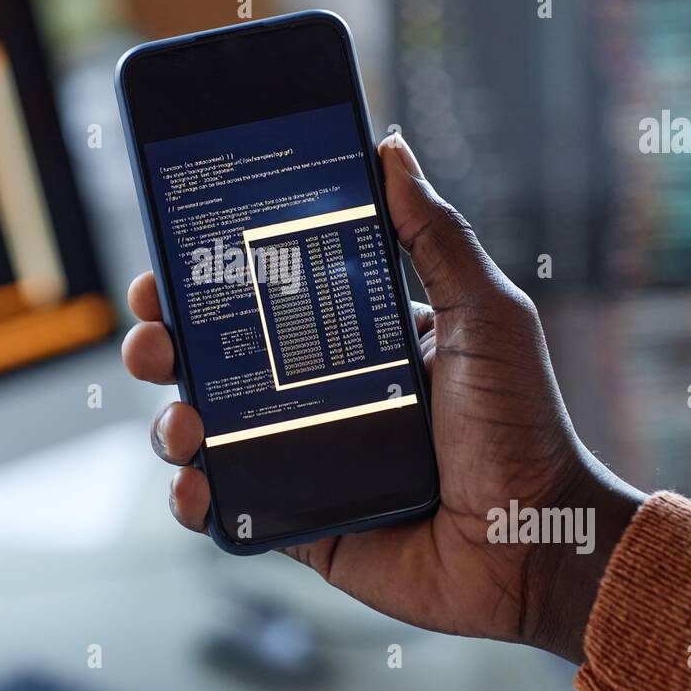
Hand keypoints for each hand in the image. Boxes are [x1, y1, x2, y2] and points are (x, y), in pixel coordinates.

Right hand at [121, 134, 644, 662]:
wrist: (536, 542)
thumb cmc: (522, 424)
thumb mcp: (485, 315)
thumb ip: (436, 237)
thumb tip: (391, 149)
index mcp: (356, 340)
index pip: (265, 298)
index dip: (210, 278)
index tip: (173, 260)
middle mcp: (320, 393)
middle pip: (218, 360)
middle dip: (167, 343)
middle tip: (154, 336)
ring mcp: (303, 456)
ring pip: (208, 431)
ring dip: (171, 421)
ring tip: (181, 422)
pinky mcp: (298, 517)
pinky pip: (228, 505)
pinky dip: (195, 498)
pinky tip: (196, 485)